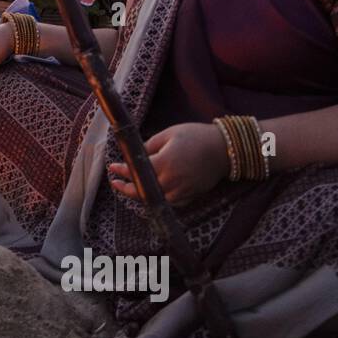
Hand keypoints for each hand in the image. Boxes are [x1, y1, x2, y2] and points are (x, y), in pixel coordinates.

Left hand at [106, 122, 229, 205]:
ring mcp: (181, 191)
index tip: (113, 167)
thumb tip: (134, 155)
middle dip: (127, 188)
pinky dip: (158, 200)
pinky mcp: (190, 196)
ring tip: (130, 189)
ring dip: (141, 195)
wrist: (225, 149)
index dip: (122, 171)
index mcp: (164, 163)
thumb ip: (149, 146)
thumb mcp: (168, 134)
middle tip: (115, 183)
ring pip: (155, 200)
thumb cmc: (196, 136)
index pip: (136, 171)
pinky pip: (169, 203)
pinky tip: (151, 194)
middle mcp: (171, 180)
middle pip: (142, 191)